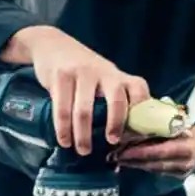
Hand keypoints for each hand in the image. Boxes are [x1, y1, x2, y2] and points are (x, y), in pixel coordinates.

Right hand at [6, 26, 150, 153]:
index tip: (138, 132)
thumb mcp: (105, 78)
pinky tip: (64, 140)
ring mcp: (82, 73)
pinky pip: (62, 108)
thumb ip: (118, 98)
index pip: (139, 90)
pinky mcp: (61, 76)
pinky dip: (63, 128)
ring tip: (82, 150)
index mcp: (119, 76)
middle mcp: (105, 72)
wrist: (52, 45)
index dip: (142, 110)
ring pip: (85, 110)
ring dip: (83, 134)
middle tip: (112, 142)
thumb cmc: (84, 71)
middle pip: (116, 100)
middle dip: (115, 124)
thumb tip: (131, 133)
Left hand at [111, 123, 194, 177]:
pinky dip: (140, 166)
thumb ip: (162, 125)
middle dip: (132, 160)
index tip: (123, 149)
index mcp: (188, 147)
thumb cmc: (188, 130)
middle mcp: (185, 163)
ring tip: (116, 159)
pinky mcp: (175, 177)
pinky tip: (128, 162)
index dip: (141, 152)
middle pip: (154, 163)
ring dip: (133, 164)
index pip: (161, 151)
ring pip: (153, 169)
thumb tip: (135, 120)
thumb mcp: (179, 124)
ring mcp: (180, 173)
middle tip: (113, 156)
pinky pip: (155, 171)